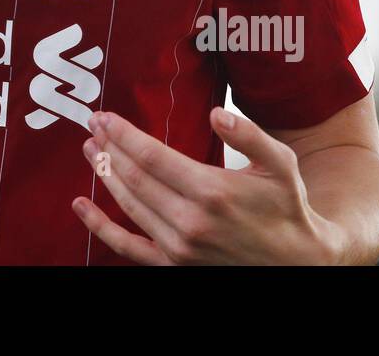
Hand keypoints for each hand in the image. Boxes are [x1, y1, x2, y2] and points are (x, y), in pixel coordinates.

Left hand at [72, 106, 341, 264]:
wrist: (297, 262)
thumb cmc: (287, 206)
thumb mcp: (280, 164)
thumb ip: (249, 133)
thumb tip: (216, 113)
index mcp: (213, 191)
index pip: (151, 156)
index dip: (122, 134)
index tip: (103, 116)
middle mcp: (190, 221)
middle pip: (134, 177)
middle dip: (109, 148)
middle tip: (92, 125)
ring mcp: (179, 247)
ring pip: (129, 205)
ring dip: (105, 175)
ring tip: (90, 150)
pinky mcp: (174, 265)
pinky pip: (128, 247)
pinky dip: (100, 227)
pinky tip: (81, 206)